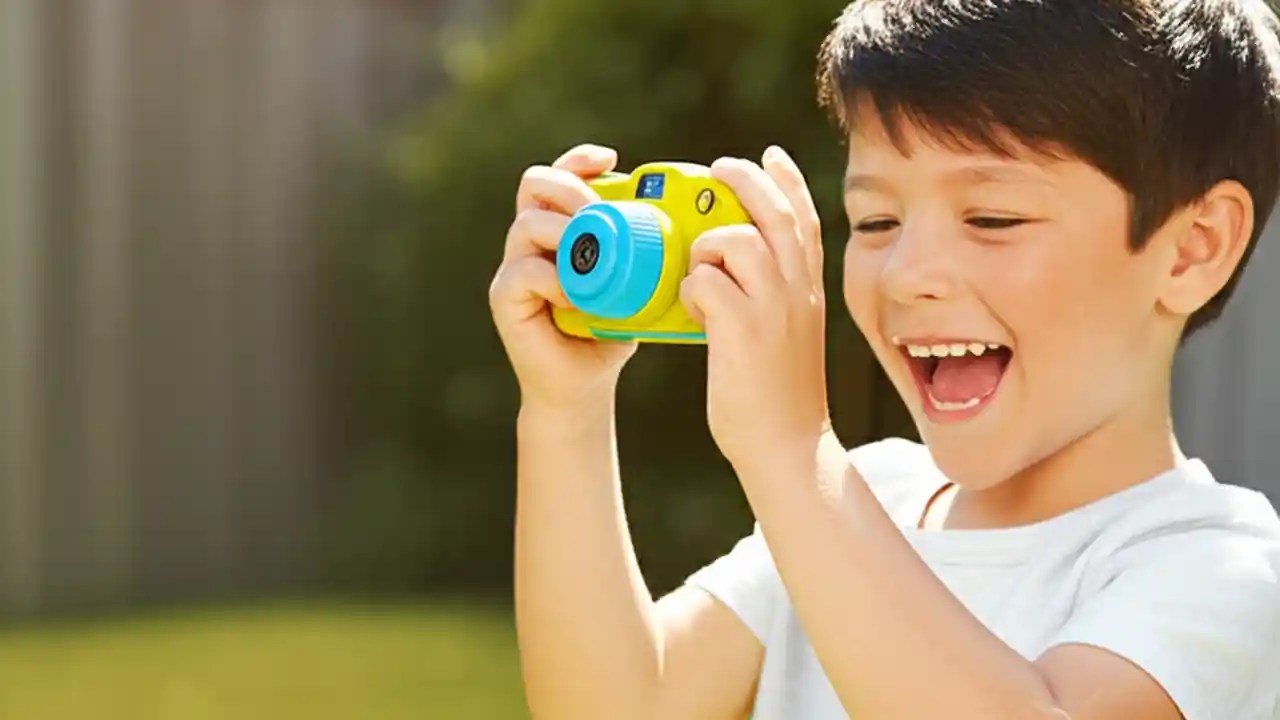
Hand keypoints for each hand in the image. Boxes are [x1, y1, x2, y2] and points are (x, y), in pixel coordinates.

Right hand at [490, 144, 638, 410]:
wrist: (584, 384)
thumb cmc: (610, 329)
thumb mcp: (636, 282)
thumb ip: (647, 250)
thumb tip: (686, 222)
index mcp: (559, 227)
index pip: (558, 176)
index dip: (579, 160)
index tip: (612, 160)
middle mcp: (530, 240)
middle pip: (534, 184)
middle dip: (572, 189)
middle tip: (601, 211)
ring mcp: (514, 267)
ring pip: (527, 223)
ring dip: (566, 232)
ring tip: (595, 256)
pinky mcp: (506, 298)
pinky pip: (524, 272)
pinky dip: (555, 279)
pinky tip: (577, 297)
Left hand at [679, 147, 830, 468]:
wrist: (787, 446)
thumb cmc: (778, 396)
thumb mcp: (788, 335)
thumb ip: (771, 297)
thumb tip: (729, 268)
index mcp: (810, 290)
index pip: (804, 219)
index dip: (787, 181)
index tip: (769, 155)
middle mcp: (797, 291)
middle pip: (773, 213)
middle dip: (743, 180)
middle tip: (717, 168)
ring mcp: (773, 308)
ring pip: (735, 240)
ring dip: (706, 245)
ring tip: (697, 268)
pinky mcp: (742, 331)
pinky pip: (704, 281)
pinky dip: (690, 287)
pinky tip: (691, 310)